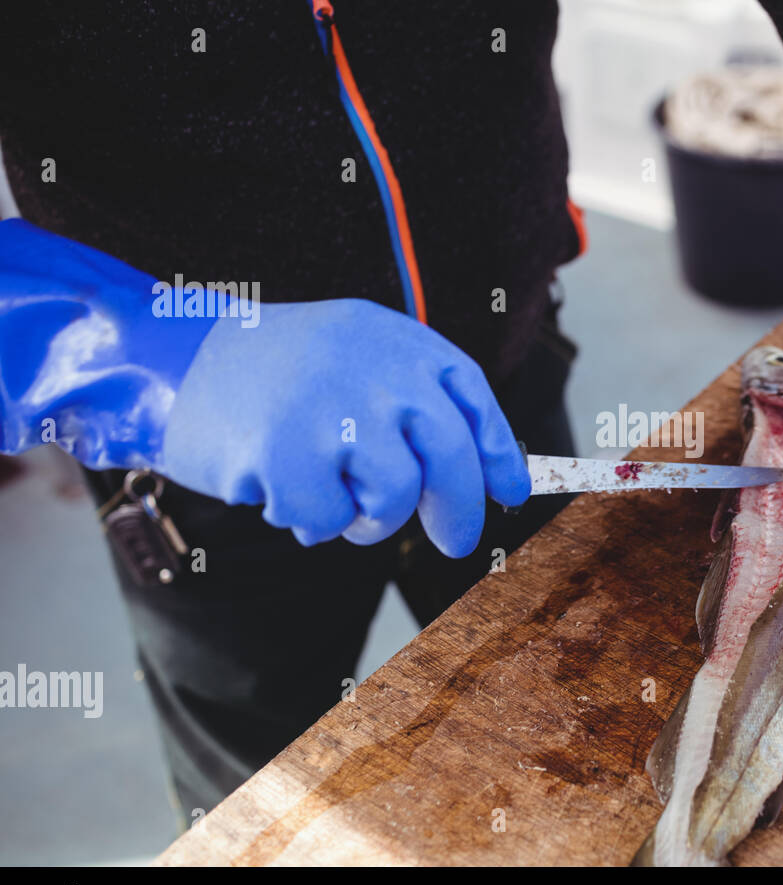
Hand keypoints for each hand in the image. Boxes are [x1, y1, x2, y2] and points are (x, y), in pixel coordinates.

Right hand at [0, 219, 527, 554]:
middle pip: (450, 456)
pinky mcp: (289, 449)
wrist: (171, 358)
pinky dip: (310, 521)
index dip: (496, 454)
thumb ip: (414, 403)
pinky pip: (329, 520)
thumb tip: (489, 480)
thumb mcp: (354, 358)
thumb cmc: (276, 374)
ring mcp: (334, 406)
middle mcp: (376, 366)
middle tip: (456, 543)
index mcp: (397, 340)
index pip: (471, 399)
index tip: (508, 494)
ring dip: (368, 517)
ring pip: (393, 498)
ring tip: (330, 494)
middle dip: (459, 510)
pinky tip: (279, 487)